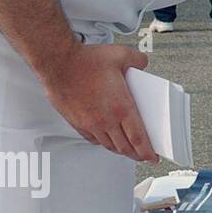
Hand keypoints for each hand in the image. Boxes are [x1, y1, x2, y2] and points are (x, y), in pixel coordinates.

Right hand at [41, 44, 158, 161]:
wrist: (58, 64)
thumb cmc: (85, 61)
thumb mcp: (121, 55)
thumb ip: (137, 60)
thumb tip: (143, 63)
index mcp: (121, 107)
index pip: (138, 138)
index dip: (147, 151)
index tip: (153, 157)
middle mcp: (106, 120)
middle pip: (125, 146)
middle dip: (136, 154)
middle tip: (144, 156)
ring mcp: (90, 123)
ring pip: (108, 145)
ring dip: (120, 150)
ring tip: (128, 150)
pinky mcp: (77, 123)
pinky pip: (93, 139)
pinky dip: (103, 142)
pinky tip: (106, 139)